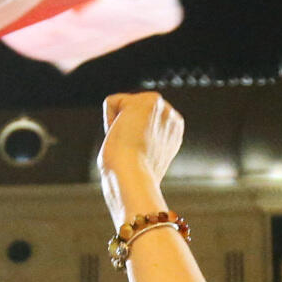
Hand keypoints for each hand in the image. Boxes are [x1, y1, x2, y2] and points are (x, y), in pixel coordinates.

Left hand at [98, 92, 184, 227]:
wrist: (133, 180)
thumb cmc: (130, 179)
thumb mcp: (139, 159)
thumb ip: (140, 142)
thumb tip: (125, 131)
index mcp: (172, 133)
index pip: (137, 122)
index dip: (129, 139)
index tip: (137, 157)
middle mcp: (172, 118)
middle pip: (129, 110)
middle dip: (123, 129)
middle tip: (132, 151)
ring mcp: (163, 108)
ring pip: (121, 105)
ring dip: (117, 126)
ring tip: (128, 143)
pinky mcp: (149, 101)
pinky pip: (112, 102)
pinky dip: (109, 120)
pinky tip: (122, 134)